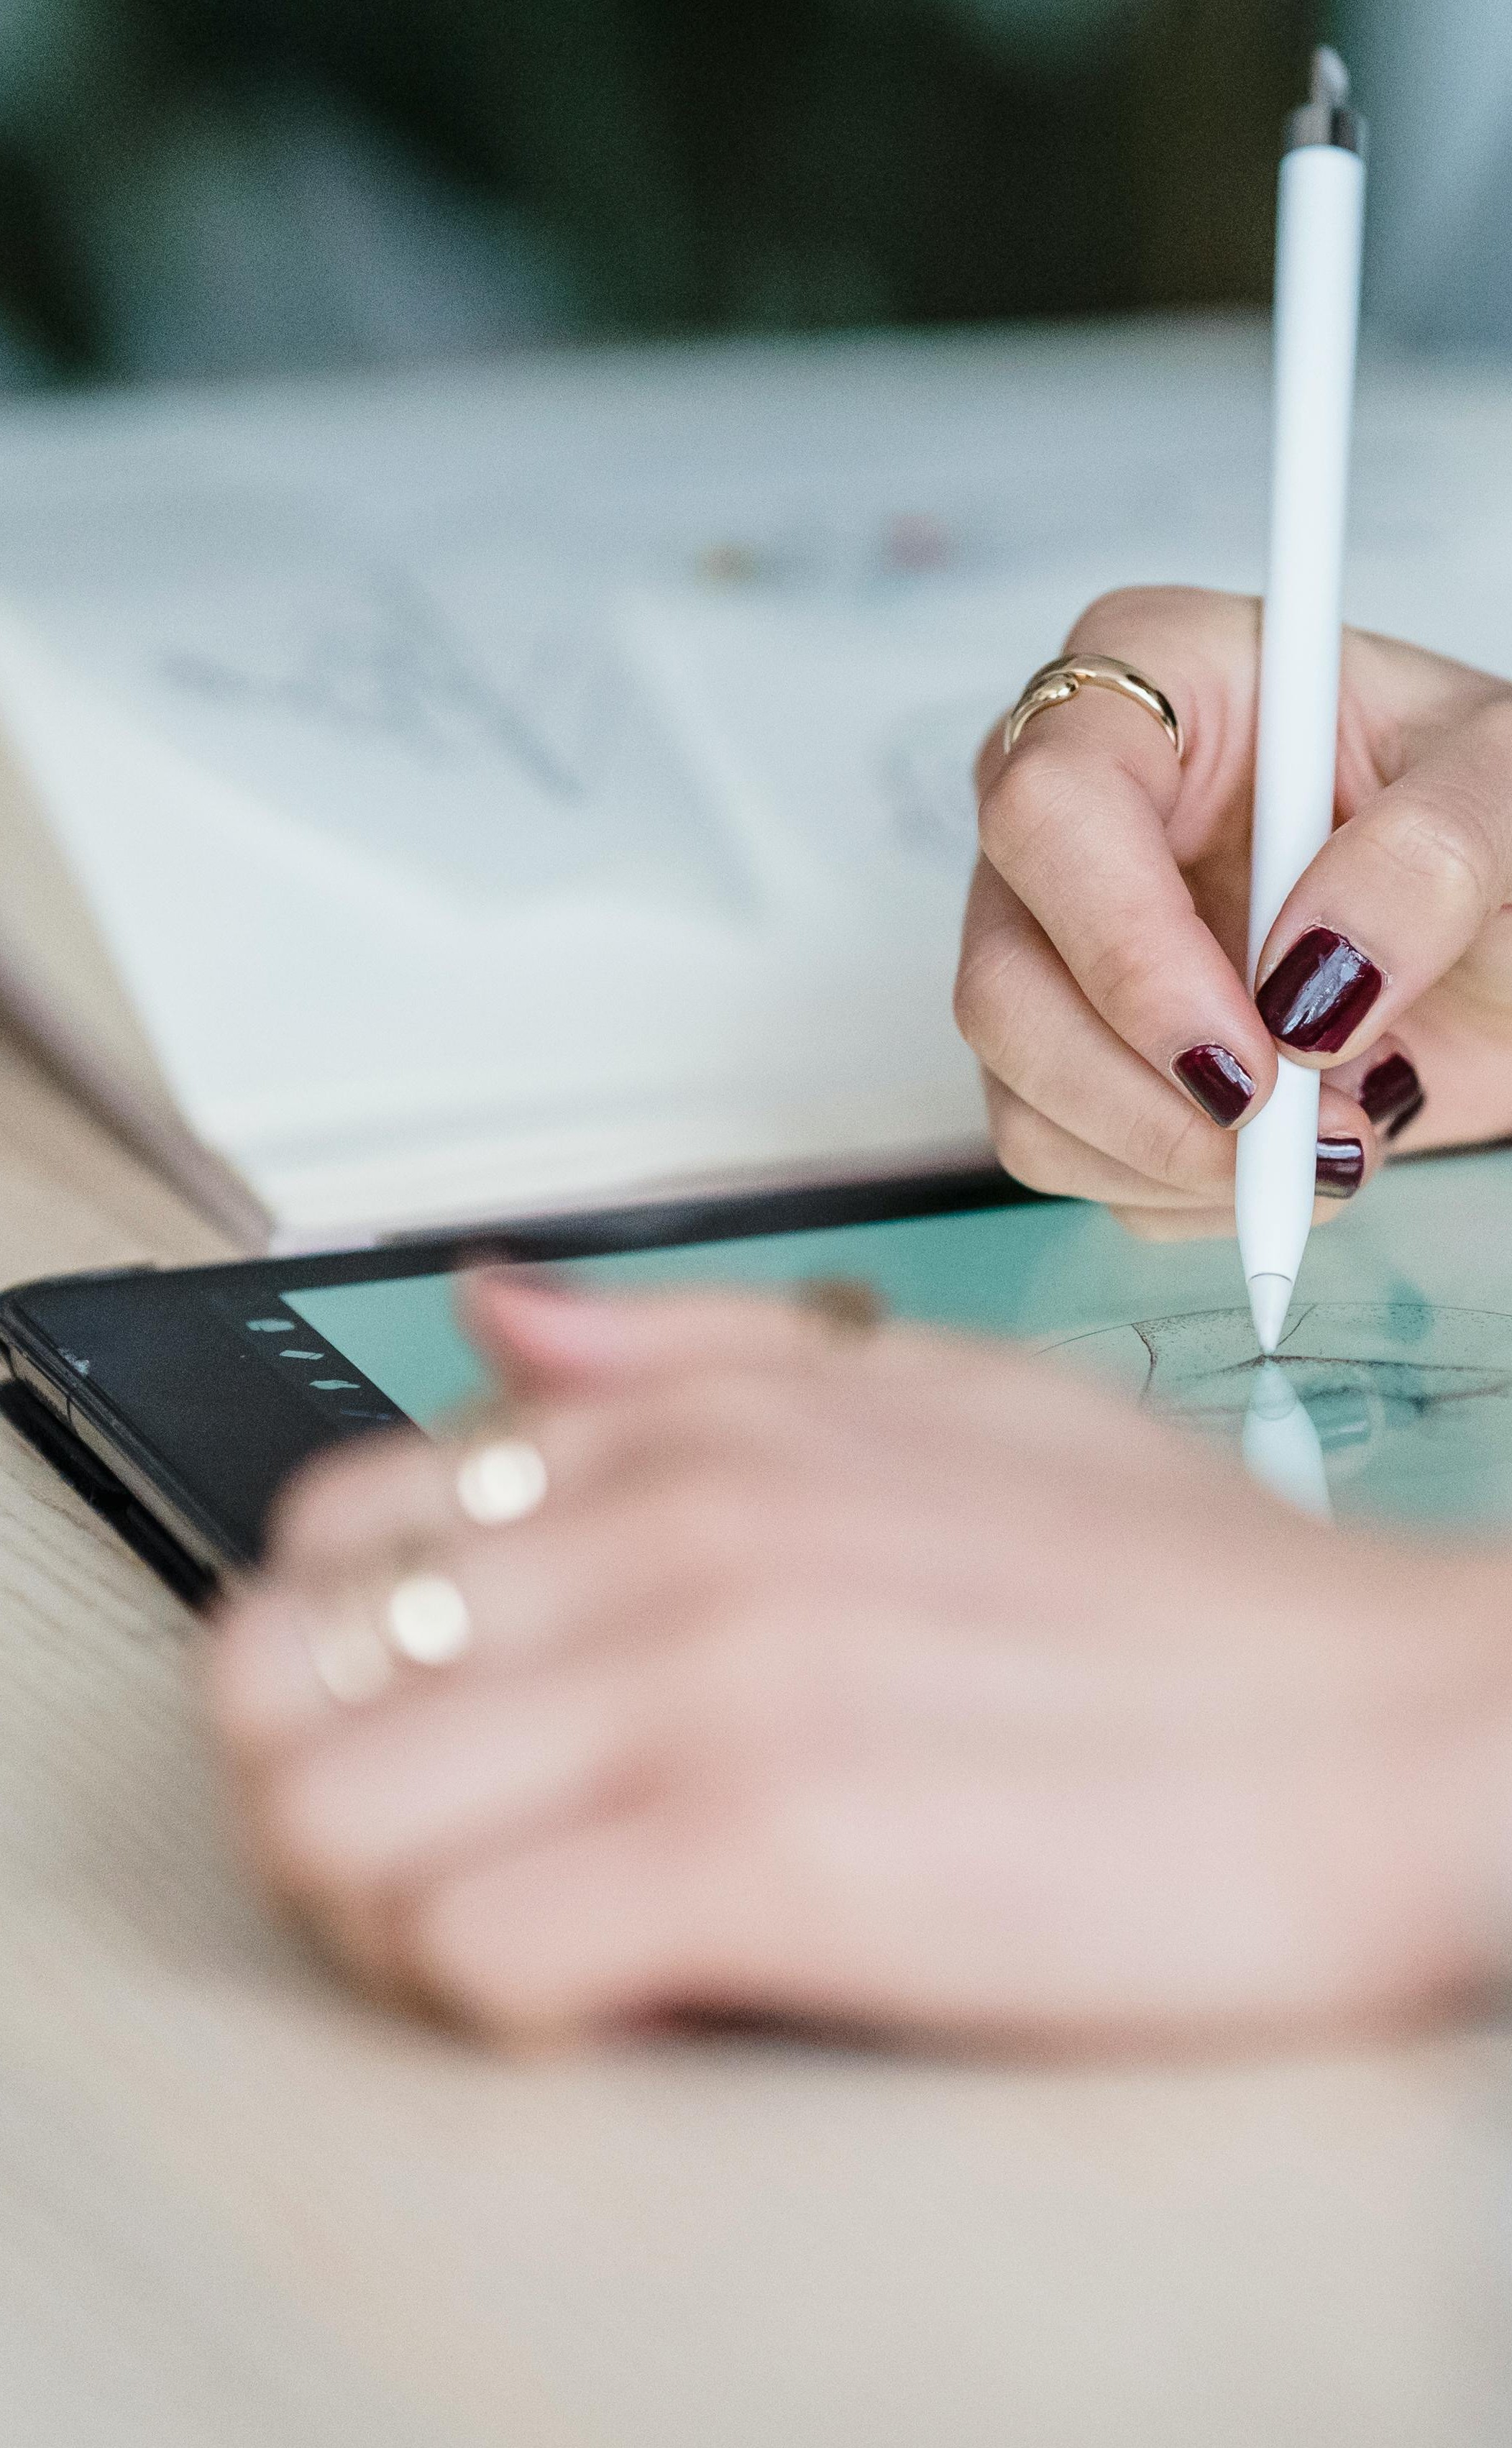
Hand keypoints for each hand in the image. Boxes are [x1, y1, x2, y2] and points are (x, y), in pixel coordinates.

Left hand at [209, 1275, 1511, 2052]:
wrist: (1406, 1731)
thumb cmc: (1195, 1602)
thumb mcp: (947, 1396)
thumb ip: (695, 1351)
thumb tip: (499, 1312)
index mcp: (697, 1430)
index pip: (336, 1521)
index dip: (349, 1650)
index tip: (434, 1726)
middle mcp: (673, 1531)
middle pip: (282, 1670)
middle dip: (323, 1777)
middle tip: (440, 1842)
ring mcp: (710, 1684)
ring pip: (328, 1817)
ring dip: (387, 1901)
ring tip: (519, 1922)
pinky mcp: (769, 1854)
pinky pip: (470, 1953)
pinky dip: (503, 1995)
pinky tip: (616, 1981)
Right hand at [956, 587, 1511, 1235]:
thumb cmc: (1494, 815)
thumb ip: (1436, 851)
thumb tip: (1317, 978)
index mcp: (1156, 677)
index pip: (1051, 808)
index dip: (1128, 950)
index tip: (1254, 1053)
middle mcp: (1076, 811)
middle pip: (1000, 977)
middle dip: (1144, 1094)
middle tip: (1295, 1137)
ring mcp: (1060, 938)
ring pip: (1021, 1090)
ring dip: (1177, 1159)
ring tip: (1337, 1135)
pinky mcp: (1078, 1046)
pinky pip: (1071, 1158)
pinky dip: (1185, 1192)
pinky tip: (1294, 1148)